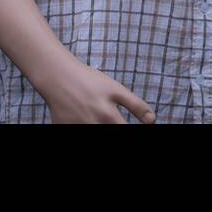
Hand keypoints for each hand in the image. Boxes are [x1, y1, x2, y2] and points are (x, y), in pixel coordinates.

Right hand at [37, 58, 155, 123]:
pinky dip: (82, 125)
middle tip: (109, 117)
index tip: (126, 124)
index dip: (132, 132)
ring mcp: (77, 129)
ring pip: (94, 133)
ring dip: (98, 126)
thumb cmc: (90, 81)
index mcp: (109, 117)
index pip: (125, 132)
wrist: (59, 77)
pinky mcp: (63, 128)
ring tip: (95, 114)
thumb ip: (136, 105)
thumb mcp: (116, 90)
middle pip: (110, 134)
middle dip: (113, 127)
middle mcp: (93, 126)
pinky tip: (82, 116)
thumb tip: (152, 121)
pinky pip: (77, 131)